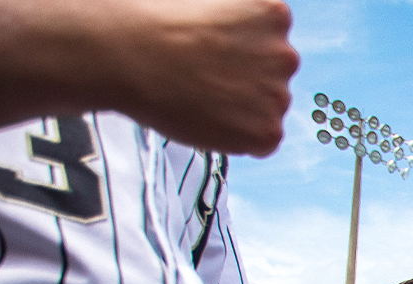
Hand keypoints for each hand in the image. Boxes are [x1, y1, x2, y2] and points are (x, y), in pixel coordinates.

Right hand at [99, 0, 298, 154]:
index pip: (272, 42)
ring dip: (242, 109)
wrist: (126, 56)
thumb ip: (238, 22)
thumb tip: (235, 44)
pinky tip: (207, 117)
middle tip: (203, 78)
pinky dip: (238, 137)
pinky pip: (261, 140)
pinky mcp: (267, 131)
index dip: (239, 51)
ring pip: (267, 109)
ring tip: (199, 95)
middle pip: (273, 77)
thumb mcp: (208, 2)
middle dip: (246, 80)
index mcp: (274, 16)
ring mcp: (278, 95)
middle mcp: (286, 55)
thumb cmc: (154, 25)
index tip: (213, 54)